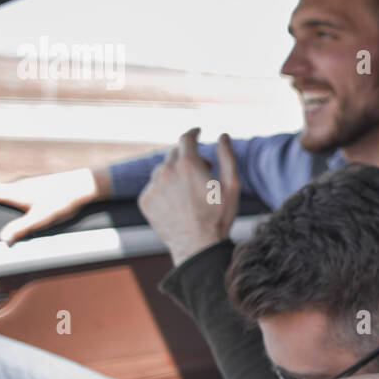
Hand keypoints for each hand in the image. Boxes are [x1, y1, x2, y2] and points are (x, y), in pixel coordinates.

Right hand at [0, 167, 108, 245]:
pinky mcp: (38, 183)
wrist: (84, 184)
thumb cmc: (63, 201)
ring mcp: (29, 182)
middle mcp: (19, 184)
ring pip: (4, 186)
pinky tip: (10, 195)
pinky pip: (15, 187)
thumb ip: (21, 228)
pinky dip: (4, 190)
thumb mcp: (41, 218)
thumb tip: (2, 239)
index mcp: (16, 192)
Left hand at [138, 128, 239, 266]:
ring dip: (175, 174)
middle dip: (188, 158)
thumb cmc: (219, 217)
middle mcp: (166, 172)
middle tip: (203, 172)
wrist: (197, 246)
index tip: (197, 132)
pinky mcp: (145, 201)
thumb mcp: (232, 185)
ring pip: (163, 170)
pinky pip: (154, 187)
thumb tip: (223, 136)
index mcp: (188, 165)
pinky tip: (178, 203)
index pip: (186, 138)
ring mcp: (153, 187)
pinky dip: (164, 189)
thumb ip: (227, 157)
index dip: (193, 132)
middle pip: (174, 154)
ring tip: (189, 191)